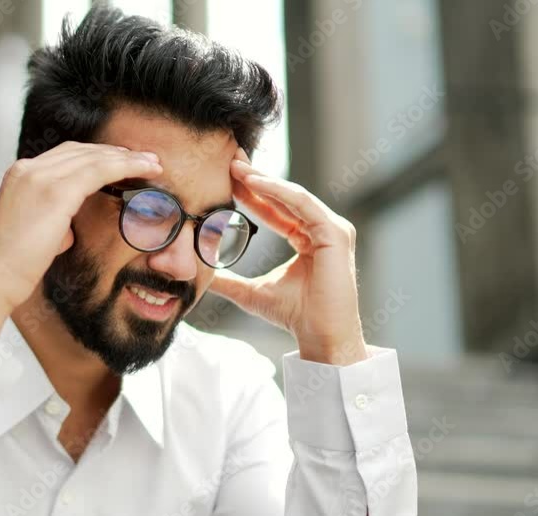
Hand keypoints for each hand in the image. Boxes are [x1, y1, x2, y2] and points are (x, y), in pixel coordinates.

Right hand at [0, 141, 161, 333]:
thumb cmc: (11, 266)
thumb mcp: (33, 233)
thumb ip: (52, 221)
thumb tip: (69, 227)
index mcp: (19, 176)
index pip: (65, 155)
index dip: (96, 156)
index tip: (120, 161)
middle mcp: (27, 170)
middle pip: (80, 151)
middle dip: (114, 153)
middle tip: (143, 159)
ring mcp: (39, 178)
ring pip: (94, 157)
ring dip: (127, 158)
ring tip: (152, 163)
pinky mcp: (55, 193)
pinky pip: (99, 171)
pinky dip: (124, 167)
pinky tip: (143, 170)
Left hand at [209, 149, 366, 365]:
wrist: (319, 336)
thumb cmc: (294, 315)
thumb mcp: (251, 292)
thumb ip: (228, 281)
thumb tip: (201, 277)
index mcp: (307, 238)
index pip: (275, 208)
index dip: (250, 191)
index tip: (225, 175)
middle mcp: (322, 229)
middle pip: (283, 196)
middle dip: (255, 176)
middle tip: (229, 157)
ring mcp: (332, 229)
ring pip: (293, 196)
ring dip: (264, 180)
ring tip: (237, 167)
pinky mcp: (336, 233)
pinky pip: (304, 205)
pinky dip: (279, 192)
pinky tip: (256, 183)